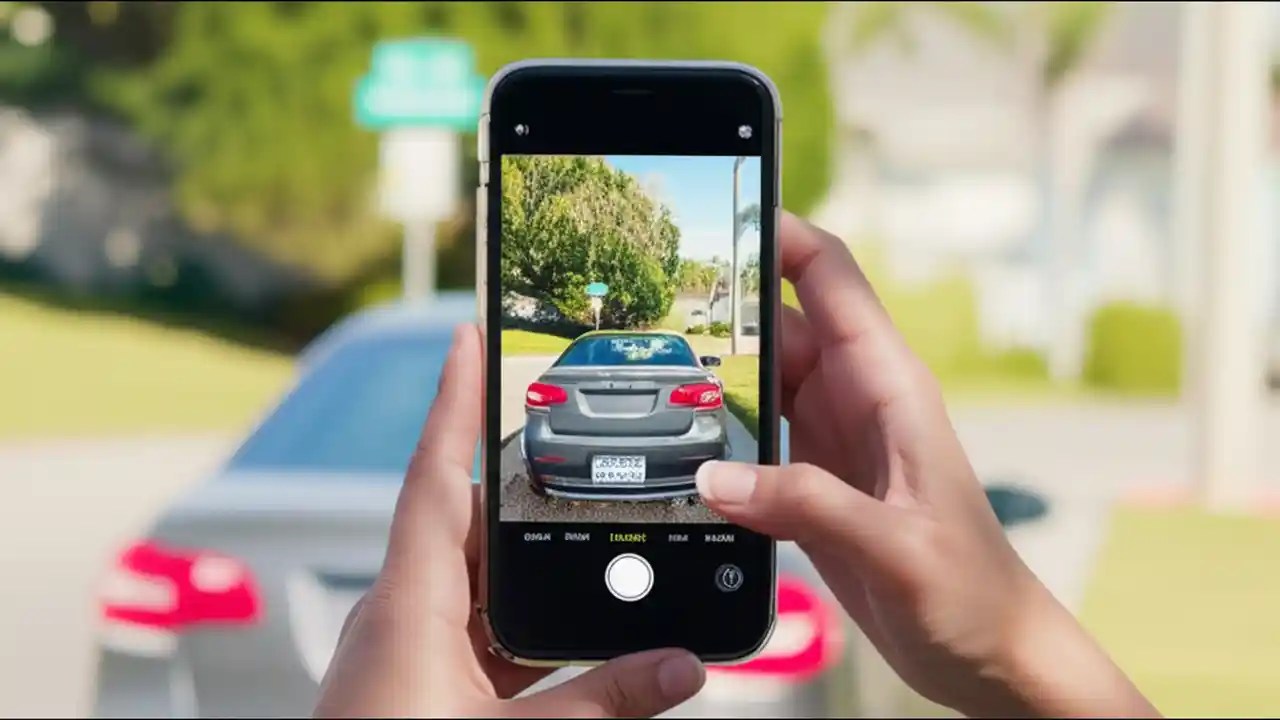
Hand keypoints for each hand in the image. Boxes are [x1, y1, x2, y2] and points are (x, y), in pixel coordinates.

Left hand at [315, 324, 704, 717]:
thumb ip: (602, 703)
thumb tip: (677, 667)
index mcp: (408, 606)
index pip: (432, 476)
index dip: (451, 401)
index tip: (467, 337)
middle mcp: (400, 616)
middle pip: (467, 528)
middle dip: (526, 500)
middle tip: (579, 466)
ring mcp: (405, 655)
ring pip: (476, 590)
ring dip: (531, 580)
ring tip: (593, 564)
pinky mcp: (415, 690)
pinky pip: (475, 638)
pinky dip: (522, 635)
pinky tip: (569, 654)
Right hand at [695, 214, 1157, 717]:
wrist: (985, 654)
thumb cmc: (970, 591)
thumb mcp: (895, 547)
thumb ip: (807, 507)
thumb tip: (717, 479)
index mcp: (888, 386)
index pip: (829, 279)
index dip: (780, 233)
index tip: (722, 212)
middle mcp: (856, 400)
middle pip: (777, 324)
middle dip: (721, 306)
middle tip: (653, 304)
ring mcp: (831, 439)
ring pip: (760, 379)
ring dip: (714, 374)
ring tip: (654, 369)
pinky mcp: (812, 481)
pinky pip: (754, 435)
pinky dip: (719, 434)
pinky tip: (685, 445)